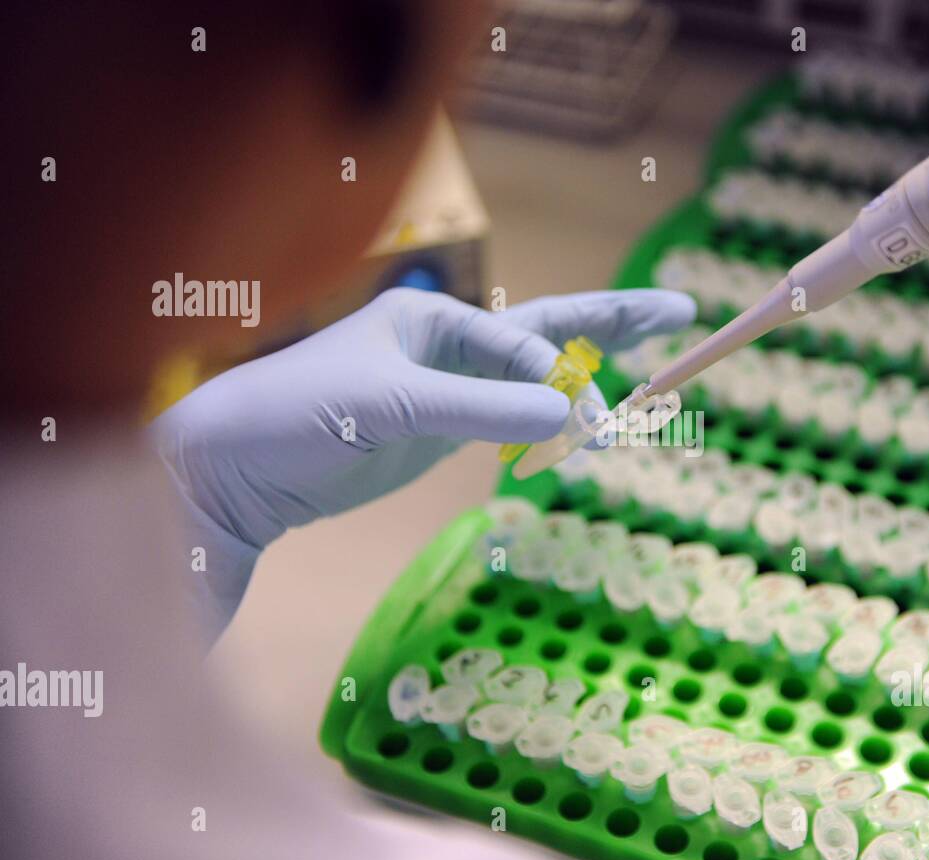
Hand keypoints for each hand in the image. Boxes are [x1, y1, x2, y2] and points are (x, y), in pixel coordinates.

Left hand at [153, 288, 695, 638]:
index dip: (561, 378)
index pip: (522, 342)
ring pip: (535, 377)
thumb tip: (569, 408)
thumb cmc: (300, 413)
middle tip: (680, 308)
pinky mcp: (440, 433)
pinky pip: (511, 418)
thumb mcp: (391, 406)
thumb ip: (479, 407)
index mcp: (432, 316)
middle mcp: (447, 345)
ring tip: (653, 346)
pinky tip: (585, 418)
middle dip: (612, 321)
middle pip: (546, 331)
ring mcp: (447, 390)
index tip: (585, 421)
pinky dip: (552, 418)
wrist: (236, 470)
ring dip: (590, 371)